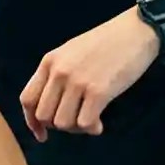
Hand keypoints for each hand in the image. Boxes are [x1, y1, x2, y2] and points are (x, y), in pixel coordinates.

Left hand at [20, 7, 159, 139]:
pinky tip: (100, 123)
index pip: (28, 99)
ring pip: (62, 123)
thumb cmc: (108, 42)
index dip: (32, 122)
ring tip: (90, 120)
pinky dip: (91, 129)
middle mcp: (59, 72)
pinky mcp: (99, 91)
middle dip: (58, 125)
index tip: (42, 134)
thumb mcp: (72, 51)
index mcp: (50, 61)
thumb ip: (58, 73)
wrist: (137, 31)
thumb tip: (54, 105)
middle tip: (76, 121)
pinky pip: (85, 123)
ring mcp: (78, 82)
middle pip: (44, 116)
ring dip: (76, 128)